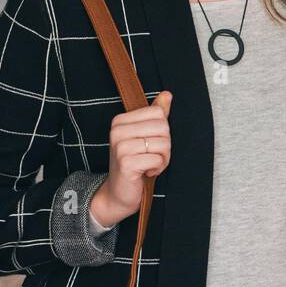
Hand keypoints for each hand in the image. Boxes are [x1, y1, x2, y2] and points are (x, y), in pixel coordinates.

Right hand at [90, 91, 172, 227]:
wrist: (118, 192)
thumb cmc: (135, 163)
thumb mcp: (144, 136)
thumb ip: (155, 115)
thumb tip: (167, 94)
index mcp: (120, 120)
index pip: (159, 114)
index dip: (163, 132)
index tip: (150, 144)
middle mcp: (117, 131)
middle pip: (163, 128)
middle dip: (165, 146)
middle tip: (151, 156)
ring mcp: (120, 147)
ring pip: (163, 144)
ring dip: (162, 159)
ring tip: (148, 164)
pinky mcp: (126, 163)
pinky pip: (157, 159)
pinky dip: (157, 168)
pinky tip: (146, 172)